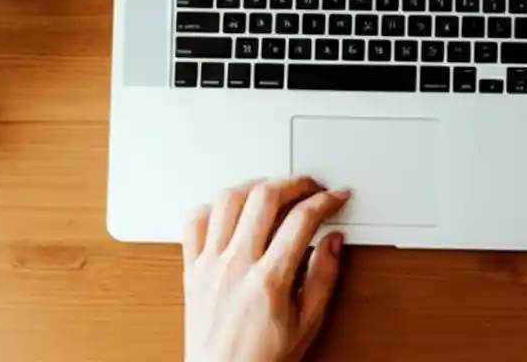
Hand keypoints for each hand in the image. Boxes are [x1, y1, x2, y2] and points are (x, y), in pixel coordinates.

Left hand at [183, 177, 350, 361]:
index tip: (335, 197)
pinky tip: (232, 210)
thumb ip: (323, 278)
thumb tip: (333, 241)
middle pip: (265, 197)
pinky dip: (214, 206)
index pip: (301, 220)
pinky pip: (194, 221)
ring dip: (255, 185)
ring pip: (228, 199)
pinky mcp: (191, 269)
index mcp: (268, 281)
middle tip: (309, 187)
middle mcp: (235, 266)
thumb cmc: (261, 361)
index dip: (325, 200)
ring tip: (273, 190)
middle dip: (294, 182)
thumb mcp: (307, 325)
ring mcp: (209, 264)